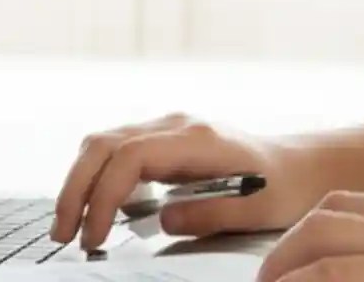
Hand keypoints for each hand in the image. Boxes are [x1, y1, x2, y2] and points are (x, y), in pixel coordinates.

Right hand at [50, 112, 314, 251]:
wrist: (300, 166)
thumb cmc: (284, 187)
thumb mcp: (258, 210)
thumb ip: (209, 214)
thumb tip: (163, 220)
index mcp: (198, 138)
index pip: (130, 156)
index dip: (103, 196)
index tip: (94, 237)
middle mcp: (177, 125)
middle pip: (104, 144)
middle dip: (75, 189)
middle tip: (63, 235)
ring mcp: (168, 129)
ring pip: (103, 144)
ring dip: (80, 183)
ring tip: (72, 228)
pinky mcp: (163, 141)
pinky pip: (116, 152)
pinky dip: (97, 179)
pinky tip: (99, 212)